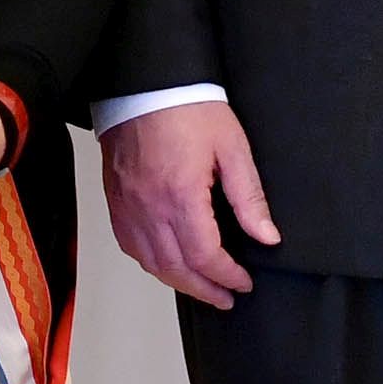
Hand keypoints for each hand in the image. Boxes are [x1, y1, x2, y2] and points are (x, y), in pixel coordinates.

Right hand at [102, 97, 279, 307]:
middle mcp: (150, 208)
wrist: (145, 85)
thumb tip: (266, 236)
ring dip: (178, 282)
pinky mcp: (116, 201)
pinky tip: (167, 263)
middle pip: (176, 269)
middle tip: (226, 298)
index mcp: (181, 196)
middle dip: (205, 290)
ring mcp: (128, 207)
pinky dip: (151, 263)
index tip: (244, 283)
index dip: (227, 276)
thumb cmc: (187, 108)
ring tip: (202, 287)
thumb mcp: (232, 148)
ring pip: (151, 263)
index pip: (206, 255)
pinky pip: (130, 245)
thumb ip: (249, 198)